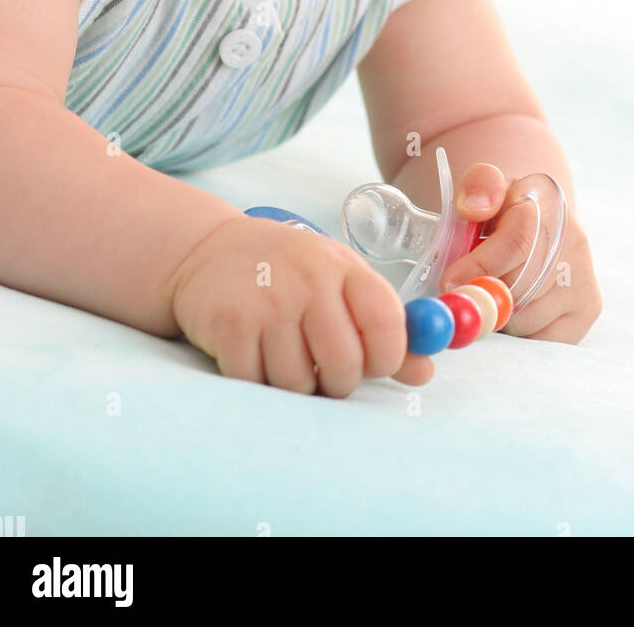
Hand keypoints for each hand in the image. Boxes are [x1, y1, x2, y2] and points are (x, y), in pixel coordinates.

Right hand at [167, 215, 435, 396]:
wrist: (208, 249)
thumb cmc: (289, 272)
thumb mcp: (340, 282)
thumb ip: (383, 327)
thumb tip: (425, 372)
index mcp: (344, 269)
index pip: (388, 324)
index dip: (388, 358)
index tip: (374, 364)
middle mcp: (309, 282)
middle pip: (345, 365)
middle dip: (338, 382)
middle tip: (323, 367)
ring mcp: (267, 304)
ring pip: (299, 383)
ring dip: (294, 384)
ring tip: (285, 355)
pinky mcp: (229, 326)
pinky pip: (256, 383)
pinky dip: (257, 380)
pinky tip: (254, 353)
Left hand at [438, 162, 602, 342]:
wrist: (536, 224)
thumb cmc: (500, 211)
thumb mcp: (484, 188)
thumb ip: (478, 187)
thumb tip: (474, 208)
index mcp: (547, 202)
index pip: (520, 241)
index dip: (482, 265)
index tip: (450, 282)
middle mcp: (575, 240)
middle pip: (521, 287)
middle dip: (484, 294)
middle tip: (462, 294)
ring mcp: (585, 276)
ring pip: (527, 319)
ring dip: (499, 315)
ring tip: (494, 291)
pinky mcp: (588, 309)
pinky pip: (541, 340)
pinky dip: (518, 334)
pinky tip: (514, 310)